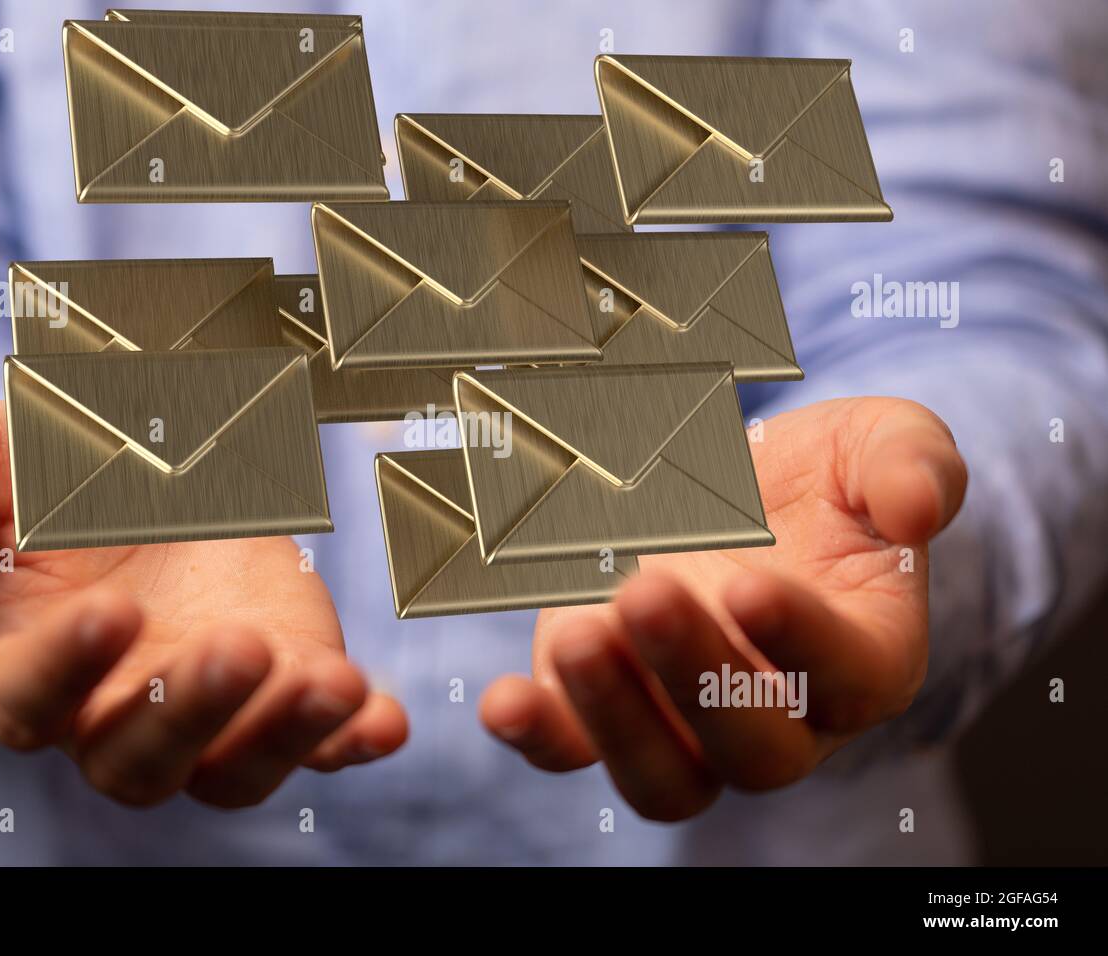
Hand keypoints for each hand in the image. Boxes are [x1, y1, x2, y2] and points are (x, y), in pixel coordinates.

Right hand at [0, 401, 406, 807]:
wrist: (132, 483)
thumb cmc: (40, 479)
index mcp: (27, 667)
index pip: (34, 698)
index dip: (68, 668)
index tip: (113, 610)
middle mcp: (114, 712)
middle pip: (139, 758)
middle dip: (188, 712)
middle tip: (235, 649)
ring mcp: (207, 711)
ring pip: (233, 769)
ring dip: (284, 736)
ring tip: (333, 683)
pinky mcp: (279, 689)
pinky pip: (314, 744)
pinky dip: (349, 740)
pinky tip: (384, 718)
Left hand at [479, 397, 966, 820]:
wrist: (740, 491)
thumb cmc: (822, 476)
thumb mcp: (881, 442)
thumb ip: (913, 465)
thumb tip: (921, 511)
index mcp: (865, 657)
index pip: (847, 679)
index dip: (801, 643)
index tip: (750, 584)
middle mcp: (783, 715)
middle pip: (755, 750)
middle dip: (697, 678)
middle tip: (646, 592)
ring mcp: (689, 722)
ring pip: (667, 777)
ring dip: (619, 719)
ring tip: (578, 635)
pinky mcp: (608, 706)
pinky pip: (575, 752)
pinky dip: (542, 736)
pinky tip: (506, 701)